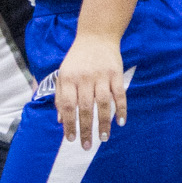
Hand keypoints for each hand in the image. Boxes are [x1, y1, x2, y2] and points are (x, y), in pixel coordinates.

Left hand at [53, 34, 126, 148]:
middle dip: (85, 129)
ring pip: (103, 104)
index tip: (70, 139)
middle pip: (85, 108)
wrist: (96, 36)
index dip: (68, 124)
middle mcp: (84, 78)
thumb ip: (59, 96)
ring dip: (104, 123)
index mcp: (68, 79)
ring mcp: (101, 76)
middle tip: (86, 146)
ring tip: (104, 138)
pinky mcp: (116, 74)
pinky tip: (120, 122)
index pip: (66, 106)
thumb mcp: (63, 74)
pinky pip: (120, 95)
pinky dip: (121, 109)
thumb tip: (60, 121)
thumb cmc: (77, 60)